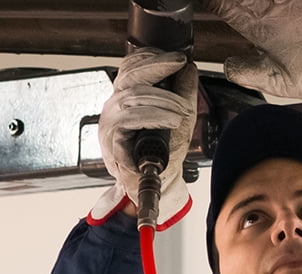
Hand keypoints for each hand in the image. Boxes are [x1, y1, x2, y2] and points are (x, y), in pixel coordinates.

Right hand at [92, 46, 198, 221]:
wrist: (158, 188)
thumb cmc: (164, 154)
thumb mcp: (179, 118)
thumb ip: (184, 93)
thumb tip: (190, 68)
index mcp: (126, 98)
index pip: (131, 67)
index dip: (152, 57)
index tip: (177, 57)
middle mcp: (114, 106)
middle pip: (130, 76)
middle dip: (157, 68)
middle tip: (180, 66)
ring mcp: (111, 124)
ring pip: (132, 98)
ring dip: (162, 100)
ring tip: (182, 110)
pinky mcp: (112, 142)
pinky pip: (129, 122)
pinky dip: (153, 118)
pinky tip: (171, 120)